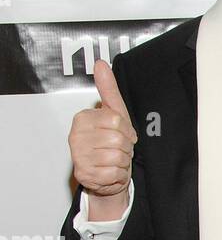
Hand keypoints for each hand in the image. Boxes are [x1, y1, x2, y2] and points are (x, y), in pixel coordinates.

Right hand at [68, 59, 137, 213]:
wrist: (105, 175)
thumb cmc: (110, 143)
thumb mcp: (113, 113)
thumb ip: (107, 89)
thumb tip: (100, 63)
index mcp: (82, 119)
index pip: (116, 120)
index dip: (127, 129)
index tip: (122, 133)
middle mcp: (76, 137)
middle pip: (118, 138)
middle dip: (125, 146)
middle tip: (118, 148)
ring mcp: (79, 157)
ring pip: (118, 156)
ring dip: (122, 161)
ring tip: (114, 160)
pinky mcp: (85, 175)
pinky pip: (115, 173)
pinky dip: (118, 175)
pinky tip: (110, 171)